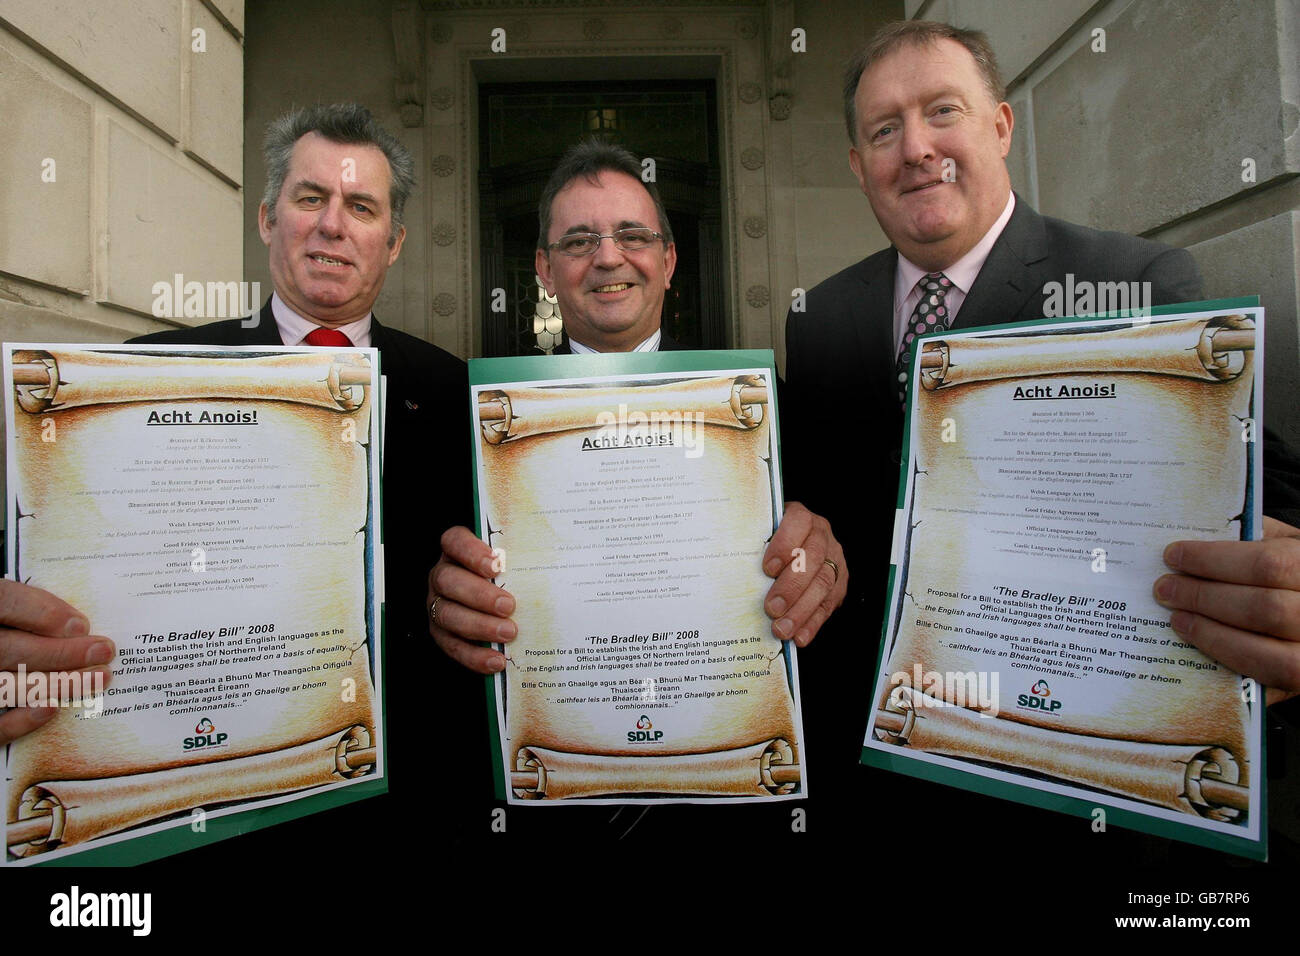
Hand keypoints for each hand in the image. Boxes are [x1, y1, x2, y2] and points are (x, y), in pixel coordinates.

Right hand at [0, 580, 114, 745]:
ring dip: (57, 684)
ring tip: (98, 678)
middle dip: (62, 652)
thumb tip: (76, 625)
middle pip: (9, 649)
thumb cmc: (7, 632)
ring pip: (6, 686)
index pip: (4, 602)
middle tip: (104, 652)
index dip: (42, 611)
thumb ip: (27, 611)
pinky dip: (19, 721)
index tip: (82, 625)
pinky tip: (52, 709)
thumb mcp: (9, 613)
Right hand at [427, 526, 514, 674]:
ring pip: (447, 615)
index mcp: (457, 551)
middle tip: (509, 606)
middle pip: (448, 581)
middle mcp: (443, 576)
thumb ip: (527, 556)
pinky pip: (453, 646)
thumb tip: (561, 556)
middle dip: (479, 595)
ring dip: (478, 626)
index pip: (455, 541)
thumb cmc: (513, 575)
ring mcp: (439, 605)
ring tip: (508, 633)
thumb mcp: (518, 560)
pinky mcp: (443, 634)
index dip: (471, 552)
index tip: (496, 565)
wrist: (503, 604)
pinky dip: (475, 655)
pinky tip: (497, 660)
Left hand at [761, 502, 847, 646]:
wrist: (795, 543)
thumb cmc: (769, 540)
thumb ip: (752, 544)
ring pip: (823, 584)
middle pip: (811, 559)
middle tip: (772, 609)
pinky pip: (828, 605)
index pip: (798, 523)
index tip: (767, 569)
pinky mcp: (839, 584)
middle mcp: (822, 535)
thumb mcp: (761, 533)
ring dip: (801, 610)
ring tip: (782, 629)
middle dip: (791, 587)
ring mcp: (834, 559)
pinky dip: (813, 623)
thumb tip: (730, 569)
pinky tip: (800, 637)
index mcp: (801, 517)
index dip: (784, 545)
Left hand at [1154, 516, 1299, 704]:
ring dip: (1210, 631)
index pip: (1269, 564)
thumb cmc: (1297, 572)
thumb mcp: (1290, 545)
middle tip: (1165, 588)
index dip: (1214, 561)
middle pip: (1263, 608)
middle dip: (1204, 597)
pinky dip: (1228, 655)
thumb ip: (1257, 538)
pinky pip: (1269, 675)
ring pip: (1266, 650)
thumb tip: (1201, 537)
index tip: (1173, 556)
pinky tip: (1199, 640)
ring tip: (1176, 617)